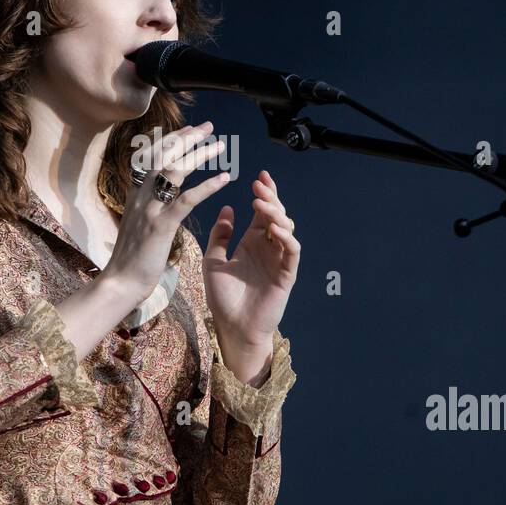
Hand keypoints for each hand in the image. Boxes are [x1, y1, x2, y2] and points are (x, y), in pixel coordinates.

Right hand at [101, 121, 229, 303]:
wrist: (120, 283)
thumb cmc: (131, 259)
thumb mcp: (137, 224)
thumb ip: (145, 205)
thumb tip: (156, 193)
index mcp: (136, 194)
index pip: (151, 156)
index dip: (171, 139)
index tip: (189, 129)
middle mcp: (141, 195)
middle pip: (162, 155)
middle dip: (186, 137)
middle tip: (208, 126)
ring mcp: (150, 209)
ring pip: (174, 170)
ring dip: (199, 154)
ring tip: (220, 145)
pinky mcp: (161, 226)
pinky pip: (187, 199)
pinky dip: (207, 186)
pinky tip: (224, 178)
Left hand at [202, 170, 299, 383]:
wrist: (231, 327)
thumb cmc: (222, 298)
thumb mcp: (213, 261)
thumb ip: (220, 235)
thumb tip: (228, 208)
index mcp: (252, 242)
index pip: (262, 211)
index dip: (264, 193)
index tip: (258, 177)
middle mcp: (268, 248)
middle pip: (276, 214)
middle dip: (270, 197)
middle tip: (260, 184)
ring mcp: (278, 260)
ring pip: (286, 228)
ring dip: (276, 213)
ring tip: (260, 203)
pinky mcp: (286, 274)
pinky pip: (292, 251)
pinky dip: (286, 237)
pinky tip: (275, 228)